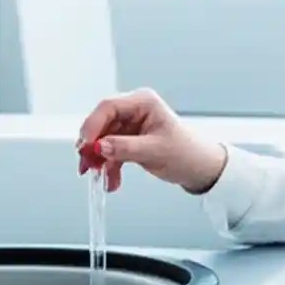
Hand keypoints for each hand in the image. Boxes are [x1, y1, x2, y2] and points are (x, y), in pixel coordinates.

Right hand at [76, 88, 227, 193]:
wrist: (199, 167)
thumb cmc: (186, 152)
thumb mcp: (155, 151)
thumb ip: (125, 148)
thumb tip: (99, 147)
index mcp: (143, 102)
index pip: (109, 107)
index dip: (92, 125)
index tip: (85, 146)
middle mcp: (134, 110)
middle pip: (102, 124)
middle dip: (93, 147)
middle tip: (87, 166)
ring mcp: (130, 125)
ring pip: (103, 140)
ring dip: (100, 161)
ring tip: (100, 179)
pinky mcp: (128, 140)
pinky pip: (110, 152)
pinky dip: (109, 167)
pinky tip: (112, 182)